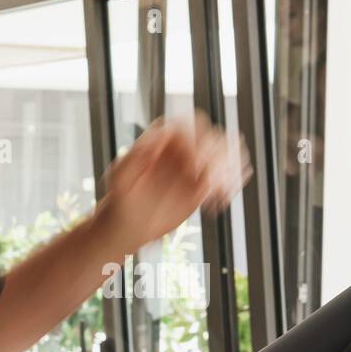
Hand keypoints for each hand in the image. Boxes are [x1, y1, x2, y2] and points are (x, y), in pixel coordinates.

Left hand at [95, 112, 251, 254]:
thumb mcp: (120, 177)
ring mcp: (195, 163)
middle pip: (210, 135)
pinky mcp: (204, 182)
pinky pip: (226, 174)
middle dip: (217, 155)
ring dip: (230, 167)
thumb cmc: (120, 200)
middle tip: (211, 182)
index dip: (195, 143)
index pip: (186, 127)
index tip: (195, 167)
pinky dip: (230, 184)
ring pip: (224, 151)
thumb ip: (134, 156)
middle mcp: (180, 147)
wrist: (129, 225)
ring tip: (223, 191)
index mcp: (160, 138)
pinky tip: (220, 202)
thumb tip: (155, 139)